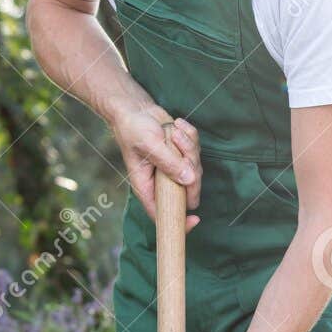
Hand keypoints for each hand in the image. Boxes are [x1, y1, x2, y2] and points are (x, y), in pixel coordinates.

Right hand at [109, 97, 201, 230]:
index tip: (196, 220)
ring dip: (188, 145)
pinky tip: (176, 126)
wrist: (136, 110)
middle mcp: (163, 182)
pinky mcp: (183, 155)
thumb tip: (189, 179)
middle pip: (188, 189)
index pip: (163, 214)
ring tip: (173, 131)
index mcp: (148, 188)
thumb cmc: (134, 129)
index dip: (180, 222)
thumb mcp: (149, 145)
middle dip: (189, 165)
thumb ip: (169, 163)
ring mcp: (175, 169)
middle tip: (178, 143)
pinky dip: (190, 135)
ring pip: (196, 168)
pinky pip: (197, 150)